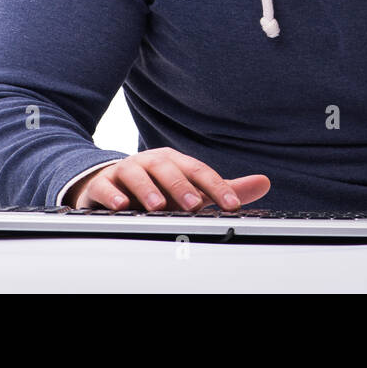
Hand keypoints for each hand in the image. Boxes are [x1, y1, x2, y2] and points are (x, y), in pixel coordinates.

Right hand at [62, 147, 270, 211]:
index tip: (232, 205)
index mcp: (175, 162)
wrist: (107, 183)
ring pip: (136, 174)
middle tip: (194, 204)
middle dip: (182, 186)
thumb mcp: (189, 188)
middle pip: (168, 169)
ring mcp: (125, 170)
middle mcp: (151, 162)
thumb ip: (222, 188)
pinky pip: (105, 186)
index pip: (199, 171)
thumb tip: (264, 182)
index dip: (217, 186)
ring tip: (158, 205)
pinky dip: (112, 194)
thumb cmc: (155, 187)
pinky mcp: (101, 184)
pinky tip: (120, 204)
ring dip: (148, 189)